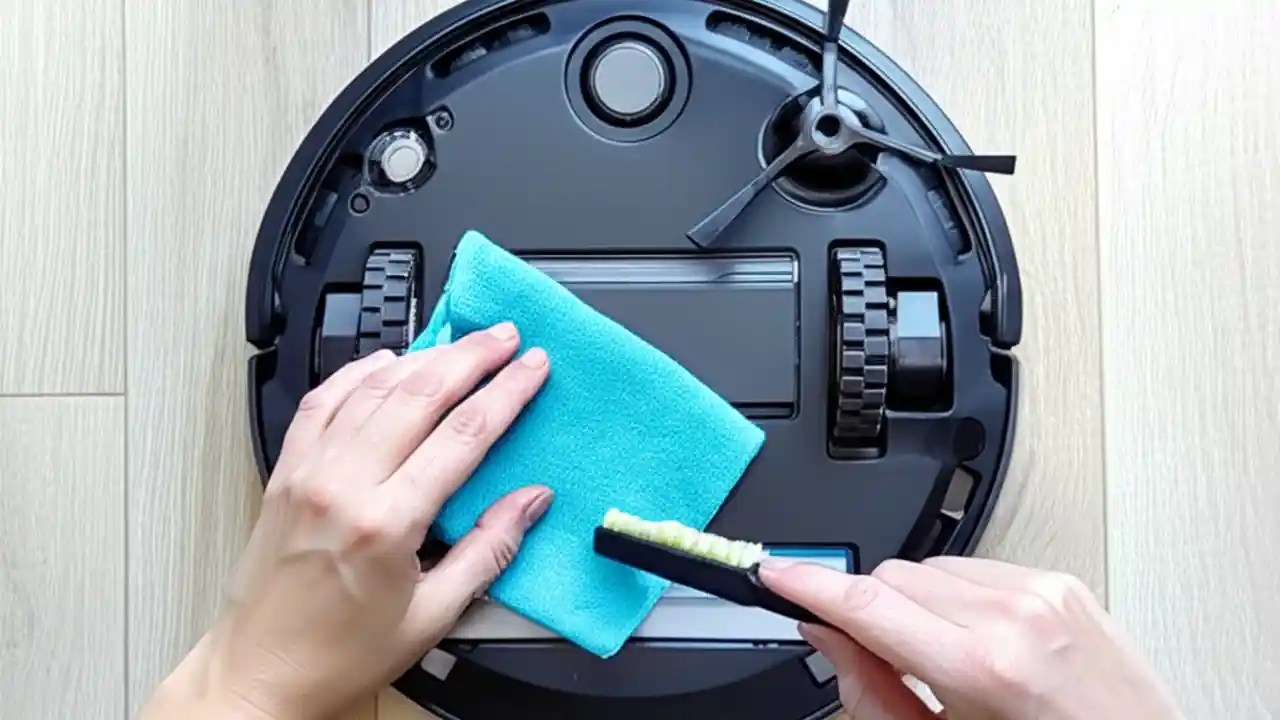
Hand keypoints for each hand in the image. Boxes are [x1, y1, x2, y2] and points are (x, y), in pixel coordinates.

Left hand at [142, 322, 552, 719]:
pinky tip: (387, 363)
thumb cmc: (338, 656)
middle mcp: (342, 485)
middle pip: (420, 394)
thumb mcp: (432, 616)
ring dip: (423, 357)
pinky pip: (323, 402)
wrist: (259, 674)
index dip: (506, 393)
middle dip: (471, 357)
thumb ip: (488, 550)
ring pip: (373, 388)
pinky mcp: (285, 472)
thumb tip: (530, 502)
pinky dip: (358, 373)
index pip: (463, 435)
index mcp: (386, 523)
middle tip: (505, 337)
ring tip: (459, 341)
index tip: (532, 369)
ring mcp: (308, 472)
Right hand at [759, 556, 1183, 719]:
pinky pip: (974, 567)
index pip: (869, 603)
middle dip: (869, 611)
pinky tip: (977, 642)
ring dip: (915, 605)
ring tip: (945, 663)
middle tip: (874, 659)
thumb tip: (827, 638)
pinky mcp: (1060, 580)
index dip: (809, 583)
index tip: (773, 571)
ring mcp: (1044, 590)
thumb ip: (874, 695)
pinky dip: (957, 598)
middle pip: (893, 577)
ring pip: (930, 569)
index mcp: (985, 668)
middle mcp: (1016, 614)